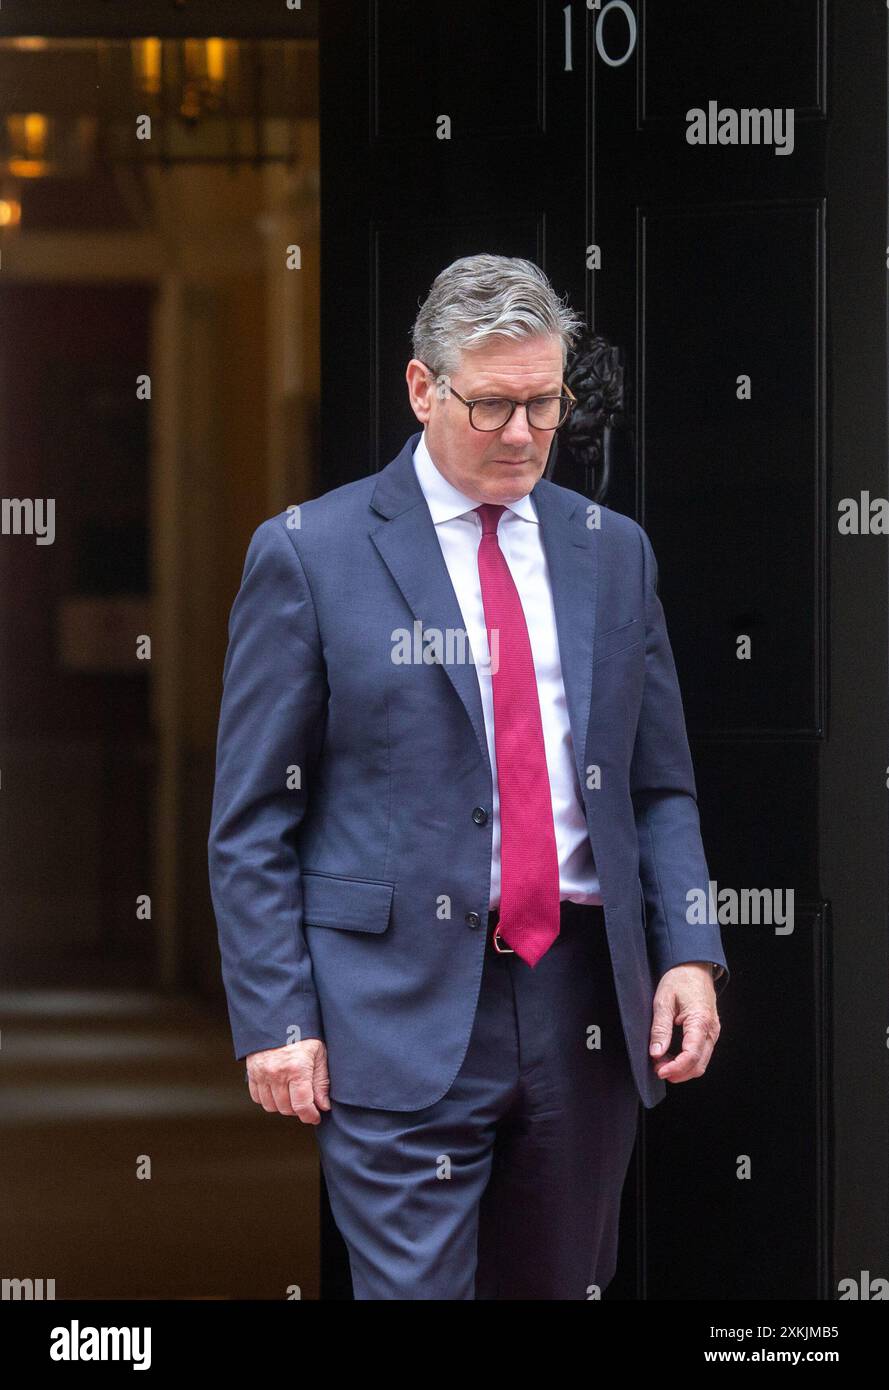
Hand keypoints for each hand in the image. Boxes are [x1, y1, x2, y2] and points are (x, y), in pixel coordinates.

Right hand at [245, 1039, 330, 1122]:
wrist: (280, 1016)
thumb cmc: (304, 1032)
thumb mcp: (319, 1053)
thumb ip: (321, 1081)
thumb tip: (323, 1106)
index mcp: (296, 1068)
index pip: (302, 1105)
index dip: (310, 1116)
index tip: (315, 1116)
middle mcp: (276, 1073)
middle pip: (286, 1108)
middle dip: (298, 1109)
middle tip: (306, 1101)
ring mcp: (261, 1073)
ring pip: (271, 1106)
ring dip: (283, 1106)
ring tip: (292, 1095)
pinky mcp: (252, 1072)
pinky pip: (257, 1097)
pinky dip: (267, 1099)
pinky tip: (278, 1090)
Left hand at [649, 963, 720, 1082]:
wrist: (694, 967)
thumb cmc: (679, 980)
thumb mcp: (663, 1000)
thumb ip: (660, 1028)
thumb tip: (656, 1053)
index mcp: (701, 1021)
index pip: (691, 1056)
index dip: (675, 1068)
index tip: (658, 1071)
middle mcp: (712, 1030)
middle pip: (699, 1065)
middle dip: (678, 1072)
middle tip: (656, 1068)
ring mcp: (713, 1032)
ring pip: (701, 1063)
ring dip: (682, 1068)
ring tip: (661, 1062)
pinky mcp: (710, 1032)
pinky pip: (702, 1054)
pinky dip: (687, 1061)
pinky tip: (671, 1056)